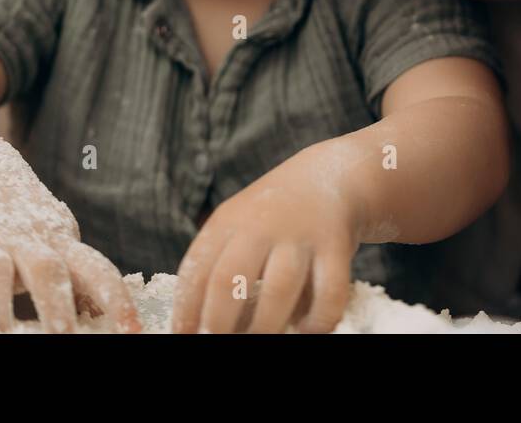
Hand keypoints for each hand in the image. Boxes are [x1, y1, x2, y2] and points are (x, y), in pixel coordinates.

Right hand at [0, 125, 140, 333]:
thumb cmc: (30, 222)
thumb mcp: (61, 240)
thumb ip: (80, 279)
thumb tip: (111, 320)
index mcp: (64, 244)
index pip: (98, 271)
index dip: (117, 300)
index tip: (132, 330)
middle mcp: (30, 244)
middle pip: (47, 270)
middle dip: (55, 305)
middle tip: (65, 336)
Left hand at [171, 145, 360, 333]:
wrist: (330, 175)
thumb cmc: (274, 216)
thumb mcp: (237, 224)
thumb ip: (217, 264)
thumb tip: (195, 325)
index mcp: (227, 222)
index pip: (196, 271)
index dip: (186, 310)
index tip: (184, 336)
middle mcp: (260, 226)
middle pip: (229, 279)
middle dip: (219, 322)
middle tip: (217, 344)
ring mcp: (299, 235)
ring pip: (278, 288)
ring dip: (265, 326)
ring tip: (259, 342)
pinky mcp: (335, 246)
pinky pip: (329, 292)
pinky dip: (318, 319)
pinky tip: (307, 329)